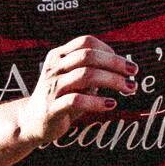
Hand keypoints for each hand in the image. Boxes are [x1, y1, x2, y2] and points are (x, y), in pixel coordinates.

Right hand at [15, 36, 139, 146]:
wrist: (30, 123)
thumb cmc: (59, 99)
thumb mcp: (73, 80)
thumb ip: (92, 71)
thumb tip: (122, 68)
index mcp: (58, 56)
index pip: (86, 42)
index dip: (109, 50)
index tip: (125, 64)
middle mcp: (54, 68)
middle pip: (88, 56)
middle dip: (115, 63)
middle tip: (133, 73)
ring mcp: (52, 88)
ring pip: (86, 75)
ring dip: (113, 81)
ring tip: (129, 89)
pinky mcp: (52, 108)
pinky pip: (77, 100)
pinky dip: (98, 101)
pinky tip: (110, 104)